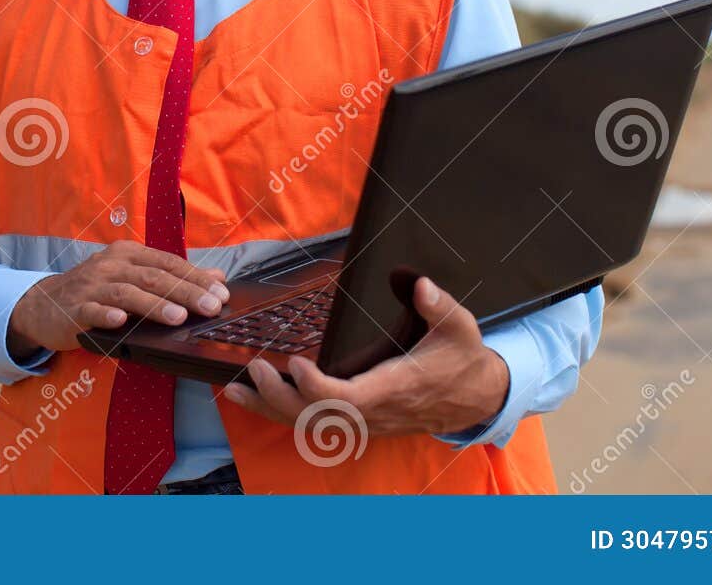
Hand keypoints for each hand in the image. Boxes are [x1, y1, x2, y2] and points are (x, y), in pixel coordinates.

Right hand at [6, 240, 231, 355]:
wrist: (44, 304)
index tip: (220, 293)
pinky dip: (107, 314)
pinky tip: (120, 321)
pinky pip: (92, 310)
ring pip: (127, 293)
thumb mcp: (134, 277)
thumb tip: (216, 277)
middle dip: (185, 292)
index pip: (169, 263)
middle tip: (210, 307)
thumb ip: (173, 276)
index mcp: (129, 254)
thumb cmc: (96, 291)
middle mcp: (111, 265)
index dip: (195, 277)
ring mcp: (92, 286)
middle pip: (153, 277)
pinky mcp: (74, 309)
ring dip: (154, 305)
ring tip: (178, 318)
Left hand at [220, 275, 508, 437]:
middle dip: (279, 397)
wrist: (476, 397)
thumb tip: (420, 284)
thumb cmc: (462, 358)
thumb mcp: (460, 327)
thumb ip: (439, 306)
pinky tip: (258, 400)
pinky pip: (317, 424)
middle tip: (251, 369)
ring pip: (311, 425)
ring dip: (272, 409)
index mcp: (395, 387)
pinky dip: (284, 414)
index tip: (294, 361)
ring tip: (235, 390)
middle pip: (317, 416)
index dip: (316, 386)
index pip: (346, 398)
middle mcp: (375, 411)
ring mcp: (366, 421)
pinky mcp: (360, 422)